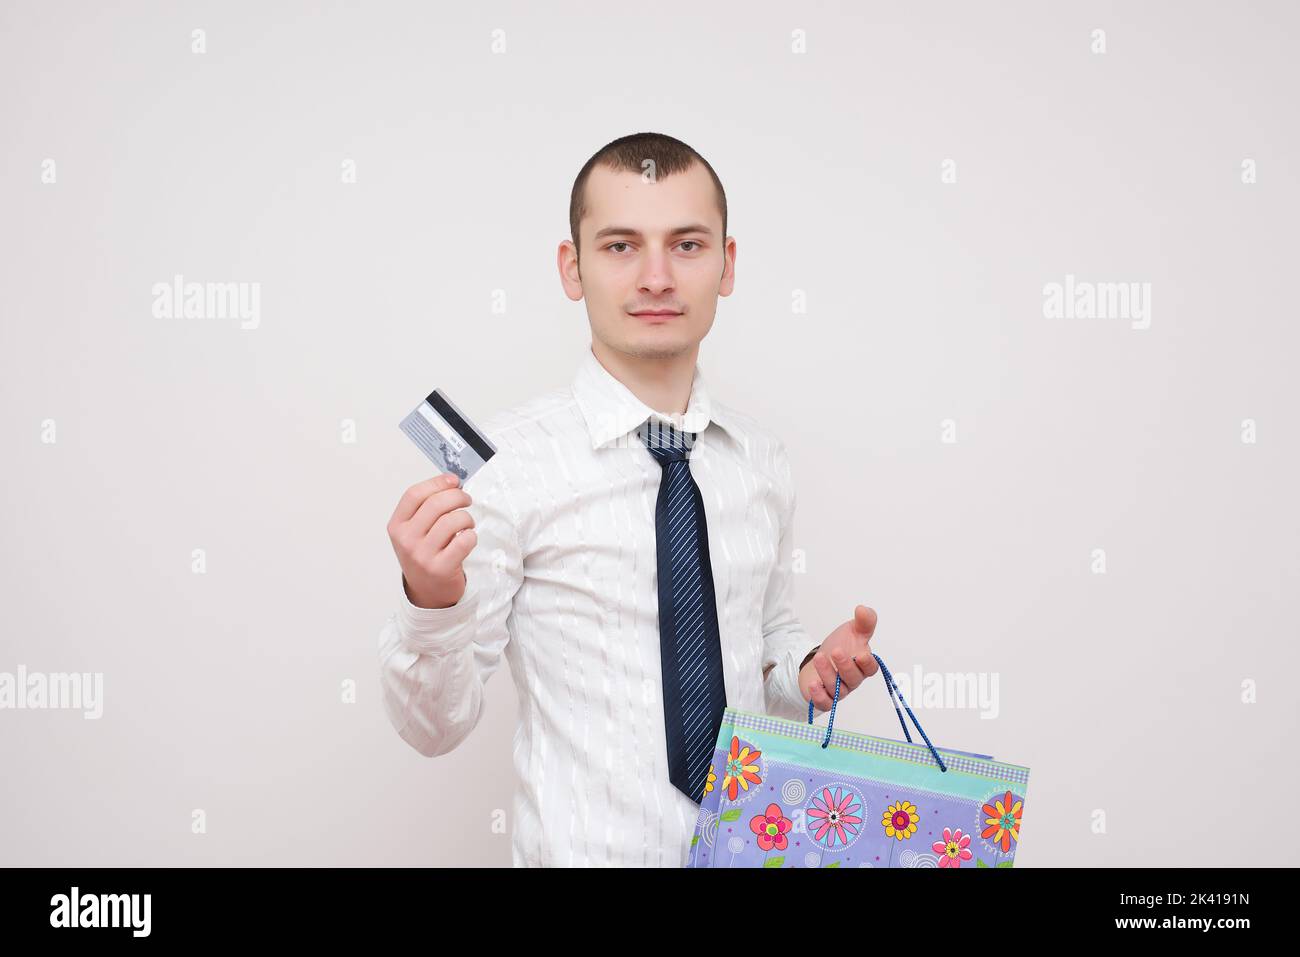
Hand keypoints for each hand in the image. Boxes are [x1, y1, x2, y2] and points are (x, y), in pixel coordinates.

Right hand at [386, 472, 476, 608]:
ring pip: (452, 521)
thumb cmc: (424, 554)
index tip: (453, 480)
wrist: (427, 591)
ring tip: (467, 523)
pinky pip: (463, 541)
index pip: (414, 494)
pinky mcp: (441, 568)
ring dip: (466, 517)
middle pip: (436, 504)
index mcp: (397, 526)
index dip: (437, 483)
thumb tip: (452, 481)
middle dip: (457, 496)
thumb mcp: (414, 531)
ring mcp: (422, 555)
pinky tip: (468, 538)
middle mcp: (406, 540)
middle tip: (466, 500)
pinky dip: (471, 536)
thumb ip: (427, 507)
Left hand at [799, 605, 878, 711]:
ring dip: (828, 674)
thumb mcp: (852, 630)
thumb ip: (863, 621)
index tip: (861, 654)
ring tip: (819, 657)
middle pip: (854, 679)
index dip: (867, 664)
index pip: (870, 669)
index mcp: (862, 664)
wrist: (819, 658)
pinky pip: (826, 703)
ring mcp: (840, 690)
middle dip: (845, 666)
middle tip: (835, 651)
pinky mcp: (825, 698)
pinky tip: (814, 684)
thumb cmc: (840, 646)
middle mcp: (853, 680)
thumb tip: (863, 609)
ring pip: (838, 689)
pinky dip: (819, 696)